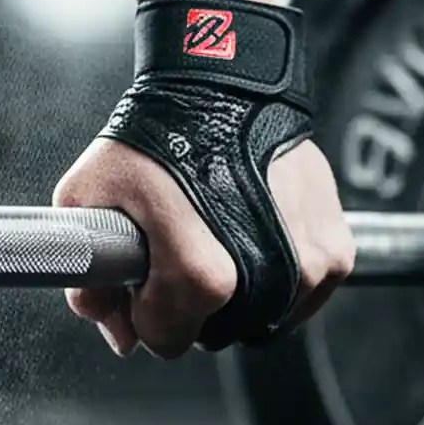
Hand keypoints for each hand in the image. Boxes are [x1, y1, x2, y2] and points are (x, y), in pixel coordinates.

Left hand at [52, 138, 354, 357]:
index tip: (141, 293)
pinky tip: (250, 247)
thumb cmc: (151, 139)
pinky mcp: (336, 248)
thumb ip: (88, 275)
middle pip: (217, 331)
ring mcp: (306, 261)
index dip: (147, 321)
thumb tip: (122, 338)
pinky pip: (301, 298)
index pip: (170, 336)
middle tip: (172, 266)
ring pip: (261, 319)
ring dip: (233, 300)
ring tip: (212, 247)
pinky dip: (275, 285)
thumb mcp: (87, 195)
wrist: (223, 86)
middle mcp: (262, 270)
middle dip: (187, 312)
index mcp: (200, 269)